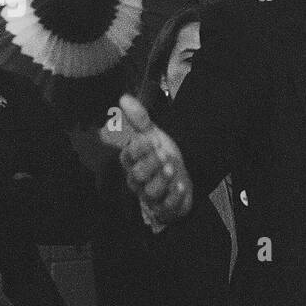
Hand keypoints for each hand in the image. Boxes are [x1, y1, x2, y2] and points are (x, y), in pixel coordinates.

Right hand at [100, 94, 192, 225]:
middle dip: (150, 164)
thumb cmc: (161, 156)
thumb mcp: (153, 136)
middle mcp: (137, 180)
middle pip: (136, 176)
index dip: (138, 149)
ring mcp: (150, 195)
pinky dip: (174, 196)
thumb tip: (124, 98)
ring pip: (150, 192)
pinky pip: (166, 206)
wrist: (181, 177)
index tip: (152, 139)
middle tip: (164, 154)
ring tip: (172, 168)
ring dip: (162, 180)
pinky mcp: (164, 207)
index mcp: (132, 162)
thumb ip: (140, 120)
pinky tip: (181, 185)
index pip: (127, 157)